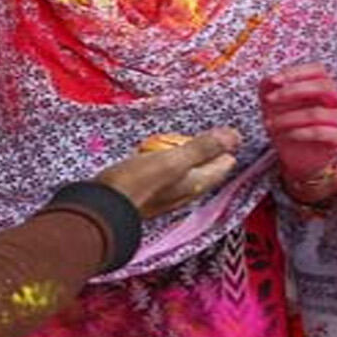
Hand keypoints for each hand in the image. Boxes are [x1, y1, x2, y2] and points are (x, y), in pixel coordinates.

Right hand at [93, 128, 241, 218]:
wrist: (101, 208)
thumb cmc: (136, 183)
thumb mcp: (172, 161)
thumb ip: (202, 148)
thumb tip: (235, 136)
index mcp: (197, 183)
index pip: (224, 164)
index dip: (224, 146)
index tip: (220, 129)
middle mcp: (186, 191)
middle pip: (205, 168)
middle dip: (206, 150)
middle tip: (202, 131)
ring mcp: (167, 193)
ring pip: (185, 171)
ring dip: (184, 155)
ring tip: (180, 139)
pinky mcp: (148, 192)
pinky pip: (165, 173)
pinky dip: (165, 161)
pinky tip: (155, 155)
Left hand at [259, 63, 336, 187]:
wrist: (298, 158)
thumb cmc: (288, 127)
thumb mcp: (273, 105)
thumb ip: (270, 88)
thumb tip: (269, 79)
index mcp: (325, 87)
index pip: (318, 70)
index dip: (296, 72)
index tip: (274, 80)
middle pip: (324, 86)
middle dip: (292, 91)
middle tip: (269, 100)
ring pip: (317, 113)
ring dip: (288, 118)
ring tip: (269, 124)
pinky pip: (322, 132)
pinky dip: (300, 132)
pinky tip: (287, 135)